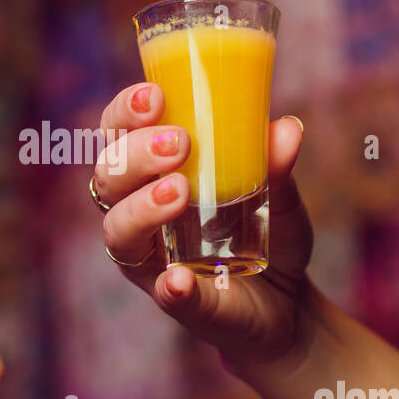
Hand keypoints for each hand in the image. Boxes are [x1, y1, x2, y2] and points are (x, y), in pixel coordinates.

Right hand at [95, 83, 311, 379]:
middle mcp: (137, 214)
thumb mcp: (280, 192)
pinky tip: (179, 279)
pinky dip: (169, 286)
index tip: (155, 95)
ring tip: (178, 192)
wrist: (290, 303)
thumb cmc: (268, 234)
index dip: (125, 112)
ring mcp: (151, 261)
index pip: (117, 134)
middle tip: (180, 143)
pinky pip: (162, 294)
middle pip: (108, 178)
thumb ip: (278, 164)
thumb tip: (286, 129)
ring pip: (118, 232)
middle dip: (136, 155)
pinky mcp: (177, 302)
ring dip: (141, 208)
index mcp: (151, 174)